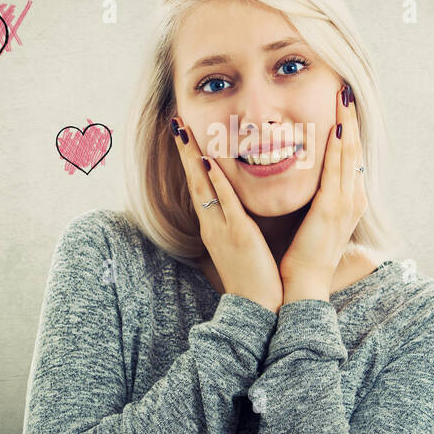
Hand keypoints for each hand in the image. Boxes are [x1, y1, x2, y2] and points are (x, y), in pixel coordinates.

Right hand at [172, 114, 283, 313]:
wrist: (258, 310)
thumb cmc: (255, 278)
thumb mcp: (243, 245)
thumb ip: (238, 223)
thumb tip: (239, 205)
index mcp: (214, 225)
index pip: (198, 186)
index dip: (190, 160)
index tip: (184, 134)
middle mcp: (213, 224)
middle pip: (193, 180)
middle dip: (184, 151)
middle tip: (175, 122)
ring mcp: (223, 229)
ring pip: (203, 187)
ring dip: (193, 158)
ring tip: (184, 132)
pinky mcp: (238, 235)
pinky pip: (225, 204)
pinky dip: (216, 183)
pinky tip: (209, 163)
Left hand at [278, 84, 366, 302]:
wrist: (303, 285)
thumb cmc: (303, 255)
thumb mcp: (315, 221)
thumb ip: (318, 199)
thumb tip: (311, 181)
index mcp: (349, 200)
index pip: (350, 155)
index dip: (348, 127)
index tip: (343, 102)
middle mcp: (353, 199)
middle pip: (353, 148)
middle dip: (350, 116)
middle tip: (346, 87)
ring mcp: (345, 204)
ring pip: (348, 154)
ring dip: (346, 122)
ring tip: (343, 96)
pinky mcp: (332, 210)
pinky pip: (335, 171)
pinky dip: (337, 147)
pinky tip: (334, 126)